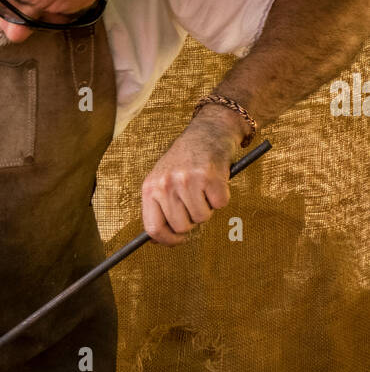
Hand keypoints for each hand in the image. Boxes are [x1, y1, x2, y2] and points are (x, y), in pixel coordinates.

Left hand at [141, 107, 245, 245]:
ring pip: (202, 218)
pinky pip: (220, 205)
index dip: (167, 240)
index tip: (178, 240)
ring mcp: (188, 180)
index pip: (153, 228)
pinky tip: (215, 181)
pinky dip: (221, 197)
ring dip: (207, 208)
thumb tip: (156, 240)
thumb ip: (159, 208)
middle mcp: (166, 184)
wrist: (207, 131)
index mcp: (150, 187)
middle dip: (192, 220)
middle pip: (181, 227)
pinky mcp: (211, 177)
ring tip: (203, 188)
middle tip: (195, 202)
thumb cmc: (185, 161)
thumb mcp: (162, 181)